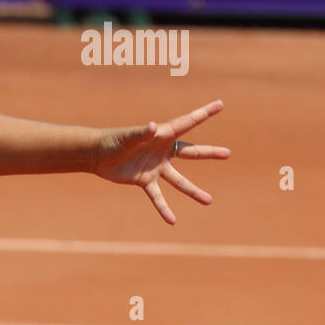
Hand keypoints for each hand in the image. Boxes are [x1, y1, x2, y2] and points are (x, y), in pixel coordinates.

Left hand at [93, 100, 230, 224]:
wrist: (97, 155)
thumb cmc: (113, 140)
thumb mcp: (127, 137)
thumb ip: (140, 132)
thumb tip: (153, 127)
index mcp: (162, 135)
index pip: (187, 123)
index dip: (204, 113)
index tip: (220, 104)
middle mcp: (163, 151)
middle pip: (191, 152)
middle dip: (209, 153)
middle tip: (227, 153)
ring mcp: (156, 167)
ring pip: (179, 181)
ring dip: (193, 191)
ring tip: (209, 201)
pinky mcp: (145, 180)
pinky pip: (158, 196)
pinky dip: (164, 208)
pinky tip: (172, 221)